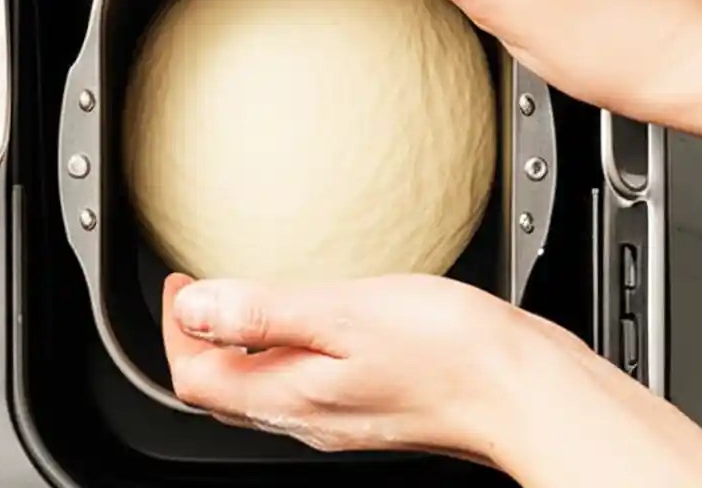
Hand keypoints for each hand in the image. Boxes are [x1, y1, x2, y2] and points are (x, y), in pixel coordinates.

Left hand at [160, 272, 582, 462]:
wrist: (527, 392)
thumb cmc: (451, 355)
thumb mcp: (343, 315)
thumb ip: (261, 313)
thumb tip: (195, 306)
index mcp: (291, 397)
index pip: (195, 379)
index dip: (175, 329)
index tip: (180, 283)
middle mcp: (311, 418)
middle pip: (224, 389)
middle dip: (200, 338)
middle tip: (200, 289)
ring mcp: (343, 418)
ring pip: (263, 388)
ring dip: (241, 343)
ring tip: (246, 298)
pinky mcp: (375, 407)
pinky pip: (305, 382)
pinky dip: (285, 349)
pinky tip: (313, 319)